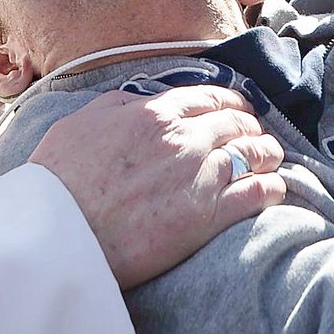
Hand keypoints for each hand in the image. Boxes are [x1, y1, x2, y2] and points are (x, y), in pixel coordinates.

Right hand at [30, 85, 286, 288]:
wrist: (57, 235)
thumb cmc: (58, 180)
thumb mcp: (80, 123)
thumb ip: (116, 105)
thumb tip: (139, 100)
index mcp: (155, 113)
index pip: (209, 97)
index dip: (230, 101)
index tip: (238, 107)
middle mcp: (185, 139)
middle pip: (236, 123)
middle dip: (252, 126)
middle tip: (257, 133)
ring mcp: (200, 177)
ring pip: (254, 154)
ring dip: (268, 152)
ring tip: (272, 157)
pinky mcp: (208, 217)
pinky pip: (256, 195)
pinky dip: (271, 188)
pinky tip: (275, 188)